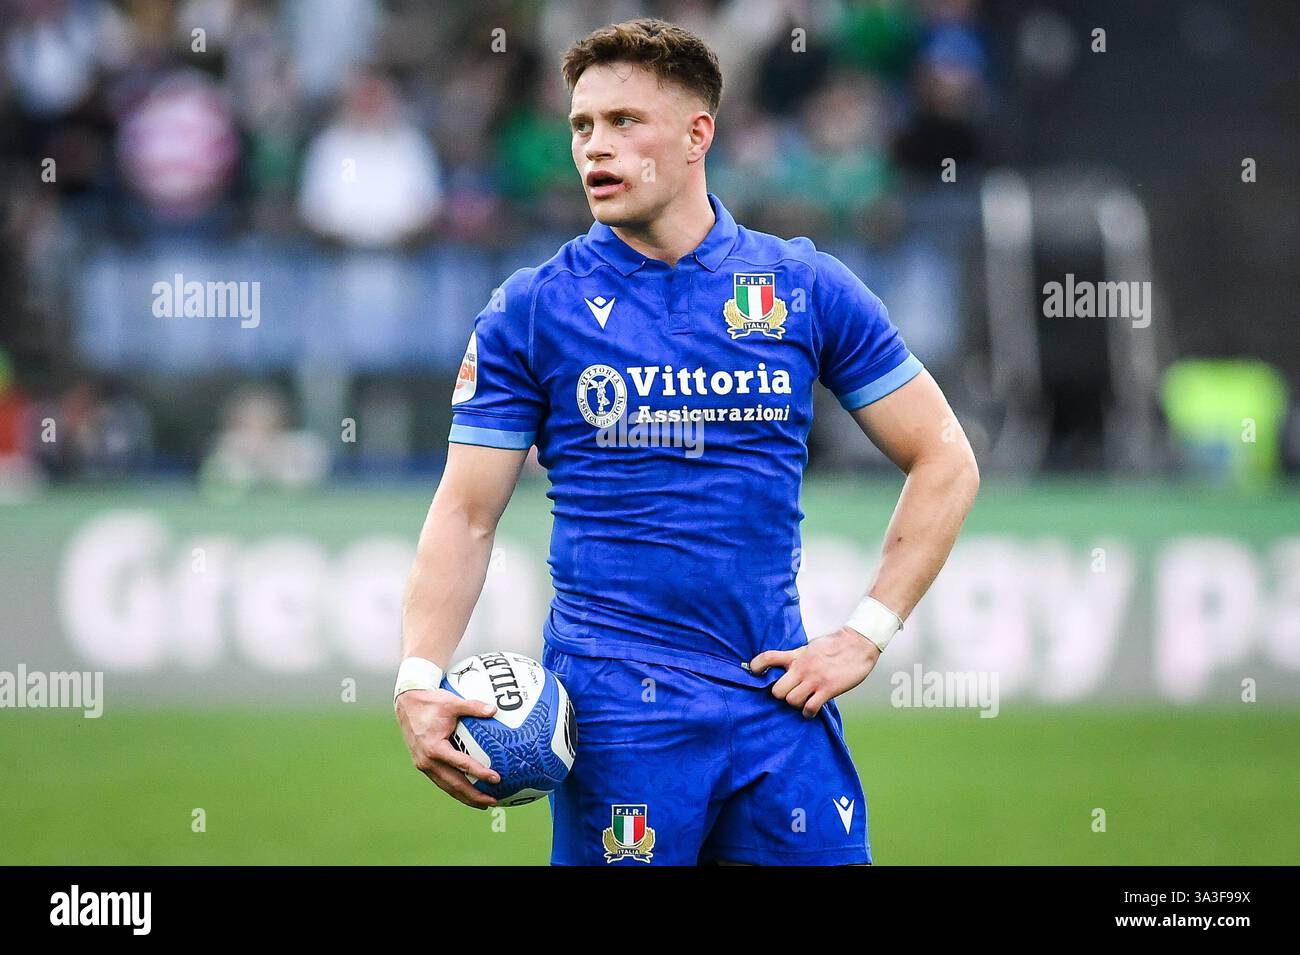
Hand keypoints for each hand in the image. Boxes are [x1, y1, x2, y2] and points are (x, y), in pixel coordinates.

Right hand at [396, 688, 501, 808]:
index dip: (480, 773)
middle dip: (474, 796)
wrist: (406, 703)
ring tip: (484, 803)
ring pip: (447, 786)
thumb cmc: (430, 702)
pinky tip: (468, 792)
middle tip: (494, 800)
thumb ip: (473, 707)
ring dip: (465, 796)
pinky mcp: (423, 764)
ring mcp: (423, 765)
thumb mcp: (452, 702)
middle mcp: (427, 761)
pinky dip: (455, 788)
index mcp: (435, 748)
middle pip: (454, 784)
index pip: (462, 765)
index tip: (496, 779)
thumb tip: (494, 710)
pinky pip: (441, 780)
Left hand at [750, 627, 881, 717]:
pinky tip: (812, 708)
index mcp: (796, 655)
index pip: (768, 658)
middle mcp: (802, 668)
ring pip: (791, 701)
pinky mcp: (828, 689)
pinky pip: (810, 708)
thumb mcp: (810, 647)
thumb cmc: (835, 645)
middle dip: (780, 695)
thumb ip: (797, 657)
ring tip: (803, 701)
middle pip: (776, 690)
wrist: (859, 644)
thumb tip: (787, 667)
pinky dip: (808, 712)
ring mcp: (814, 679)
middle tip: (789, 693)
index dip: (756, 666)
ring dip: (796, 704)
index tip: (753, 672)